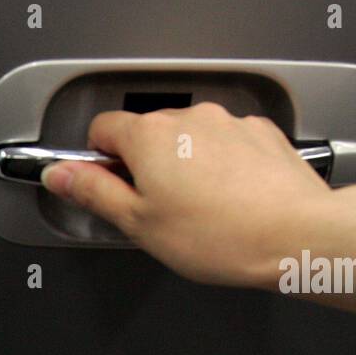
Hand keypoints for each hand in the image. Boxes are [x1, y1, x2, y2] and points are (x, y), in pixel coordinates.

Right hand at [41, 102, 340, 288]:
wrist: (295, 236)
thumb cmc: (220, 235)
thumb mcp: (138, 223)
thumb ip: (92, 192)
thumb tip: (60, 174)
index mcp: (149, 136)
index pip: (101, 129)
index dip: (98, 161)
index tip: (105, 186)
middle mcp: (188, 118)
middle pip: (147, 134)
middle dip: (145, 166)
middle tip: (155, 210)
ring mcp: (228, 122)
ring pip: (189, 139)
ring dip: (185, 166)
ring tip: (199, 211)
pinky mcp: (261, 134)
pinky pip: (226, 144)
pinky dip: (221, 166)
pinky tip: (228, 200)